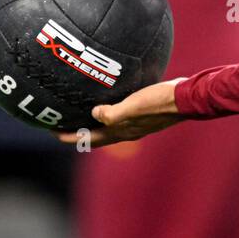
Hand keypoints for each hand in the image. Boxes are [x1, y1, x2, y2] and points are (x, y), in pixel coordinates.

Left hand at [54, 78, 186, 147]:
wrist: (186, 99)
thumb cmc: (160, 101)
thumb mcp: (134, 106)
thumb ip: (112, 113)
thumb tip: (93, 114)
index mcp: (122, 131)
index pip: (90, 138)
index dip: (71, 137)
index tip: (52, 131)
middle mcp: (127, 130)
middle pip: (96, 135)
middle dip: (78, 132)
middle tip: (60, 124)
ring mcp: (136, 122)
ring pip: (108, 126)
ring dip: (92, 123)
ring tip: (79, 113)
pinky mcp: (143, 112)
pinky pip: (119, 114)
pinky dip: (107, 111)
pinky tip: (108, 99)